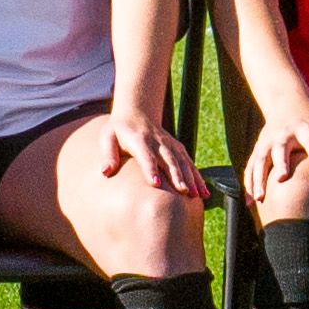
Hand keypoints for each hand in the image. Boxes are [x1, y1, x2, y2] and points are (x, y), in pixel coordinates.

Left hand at [85, 100, 199, 203]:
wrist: (136, 113)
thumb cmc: (118, 130)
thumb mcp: (107, 138)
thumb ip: (107, 154)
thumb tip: (105, 172)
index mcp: (139, 140)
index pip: (146, 155)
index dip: (151, 169)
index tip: (155, 184)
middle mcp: (157, 141)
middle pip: (168, 160)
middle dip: (177, 176)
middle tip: (183, 192)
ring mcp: (169, 144)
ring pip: (182, 162)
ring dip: (190, 178)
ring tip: (196, 195)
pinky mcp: (177, 148)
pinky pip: (189, 163)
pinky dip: (197, 177)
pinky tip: (204, 192)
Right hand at [243, 103, 308, 211]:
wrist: (289, 102)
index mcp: (306, 129)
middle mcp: (284, 134)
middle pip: (280, 148)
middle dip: (279, 162)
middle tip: (281, 179)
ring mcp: (268, 140)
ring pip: (260, 159)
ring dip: (258, 178)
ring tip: (259, 199)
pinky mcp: (259, 147)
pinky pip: (251, 166)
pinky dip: (249, 183)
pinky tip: (250, 202)